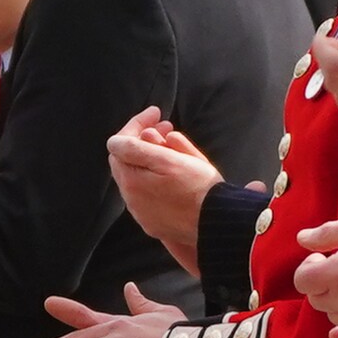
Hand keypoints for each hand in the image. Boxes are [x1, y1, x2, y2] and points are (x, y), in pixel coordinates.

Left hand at [107, 106, 220, 273]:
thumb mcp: (170, 161)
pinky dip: (155, 175)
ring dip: (150, 156)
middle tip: (165, 125)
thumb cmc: (199, 190)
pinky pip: (148, 192)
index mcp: (131, 181)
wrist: (218, 224)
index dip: (137, 124)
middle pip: (127, 159)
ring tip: (172, 145)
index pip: (120, 144)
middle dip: (143, 137)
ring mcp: (142, 212)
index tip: (156, 113)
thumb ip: (137, 148)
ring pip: (138, 175)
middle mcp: (131, 199)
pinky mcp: (154, 222)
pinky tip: (173, 171)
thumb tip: (119, 140)